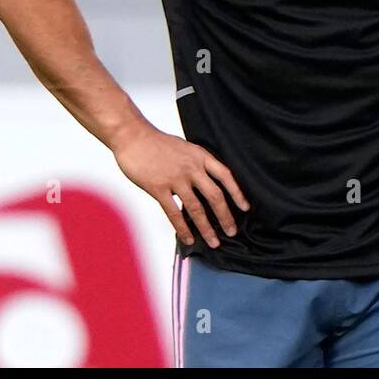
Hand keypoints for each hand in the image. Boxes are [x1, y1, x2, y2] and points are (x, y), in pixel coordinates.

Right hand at [113, 128, 249, 247]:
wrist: (133, 137)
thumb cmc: (157, 142)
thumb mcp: (185, 147)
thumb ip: (197, 163)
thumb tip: (207, 182)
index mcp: (200, 156)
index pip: (225, 176)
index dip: (237, 193)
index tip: (245, 208)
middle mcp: (192, 168)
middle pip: (215, 196)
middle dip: (225, 217)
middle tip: (232, 232)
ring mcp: (176, 179)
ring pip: (196, 208)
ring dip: (207, 228)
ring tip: (214, 242)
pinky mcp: (159, 188)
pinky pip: (174, 213)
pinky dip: (182, 228)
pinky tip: (188, 238)